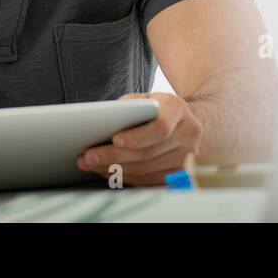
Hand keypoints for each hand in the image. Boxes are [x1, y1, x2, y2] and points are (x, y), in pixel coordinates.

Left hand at [77, 92, 201, 185]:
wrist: (183, 121)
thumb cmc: (158, 108)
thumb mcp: (147, 98)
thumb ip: (131, 105)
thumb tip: (106, 120)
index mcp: (178, 109)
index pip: (160, 127)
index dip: (137, 136)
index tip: (115, 139)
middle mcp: (188, 134)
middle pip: (148, 152)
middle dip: (114, 156)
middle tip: (89, 156)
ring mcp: (186, 157)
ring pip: (146, 169)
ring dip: (115, 169)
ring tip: (92, 164)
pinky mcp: (180, 174)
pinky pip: (147, 179)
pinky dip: (125, 176)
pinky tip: (108, 171)